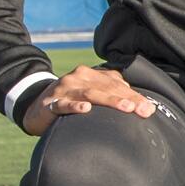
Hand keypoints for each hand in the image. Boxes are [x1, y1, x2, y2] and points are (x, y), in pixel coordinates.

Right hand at [20, 66, 154, 136]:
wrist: (36, 106)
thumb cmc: (72, 101)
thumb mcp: (92, 94)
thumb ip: (113, 94)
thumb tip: (142, 105)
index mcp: (91, 75)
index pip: (117, 84)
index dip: (134, 96)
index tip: (148, 109)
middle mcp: (79, 78)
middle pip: (107, 88)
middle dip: (127, 99)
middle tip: (142, 110)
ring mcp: (64, 89)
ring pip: (90, 94)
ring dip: (109, 100)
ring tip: (126, 107)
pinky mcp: (51, 103)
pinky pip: (64, 104)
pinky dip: (75, 106)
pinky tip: (85, 109)